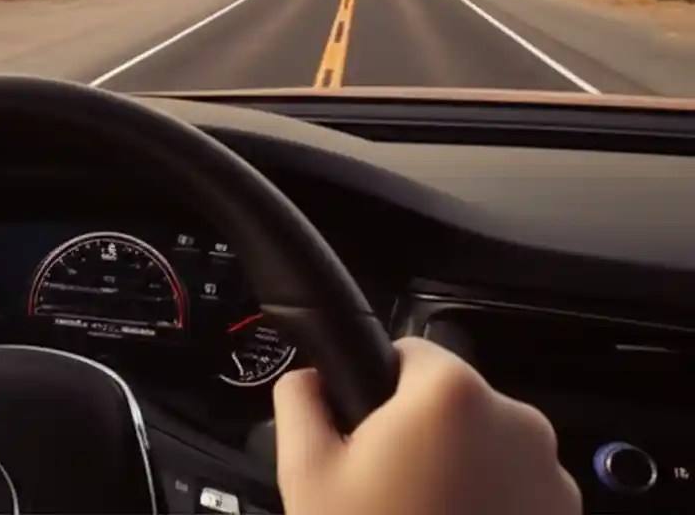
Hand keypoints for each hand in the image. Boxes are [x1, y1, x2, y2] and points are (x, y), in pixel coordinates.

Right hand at [274, 337, 580, 514]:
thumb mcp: (306, 472)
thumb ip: (299, 400)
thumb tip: (305, 379)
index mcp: (449, 396)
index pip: (410, 349)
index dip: (377, 386)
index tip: (363, 429)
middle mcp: (515, 422)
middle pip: (450, 401)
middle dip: (417, 432)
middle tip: (381, 486)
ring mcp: (549, 474)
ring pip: (485, 446)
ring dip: (456, 468)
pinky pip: (515, 487)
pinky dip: (487, 502)